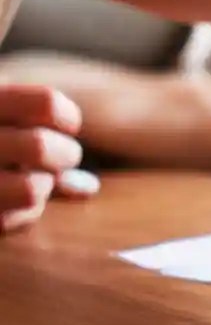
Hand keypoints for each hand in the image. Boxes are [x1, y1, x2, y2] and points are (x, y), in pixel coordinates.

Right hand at [0, 85, 99, 233]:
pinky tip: (11, 204)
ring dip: (44, 186)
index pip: (47, 103)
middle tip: (61, 158)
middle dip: (65, 156)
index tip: (65, 126)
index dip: (67, 117)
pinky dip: (23, 215)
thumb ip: (44, 137)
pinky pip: (10, 221)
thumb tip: (88, 188)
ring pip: (33, 189)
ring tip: (33, 180)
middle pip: (41, 147)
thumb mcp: (6, 122)